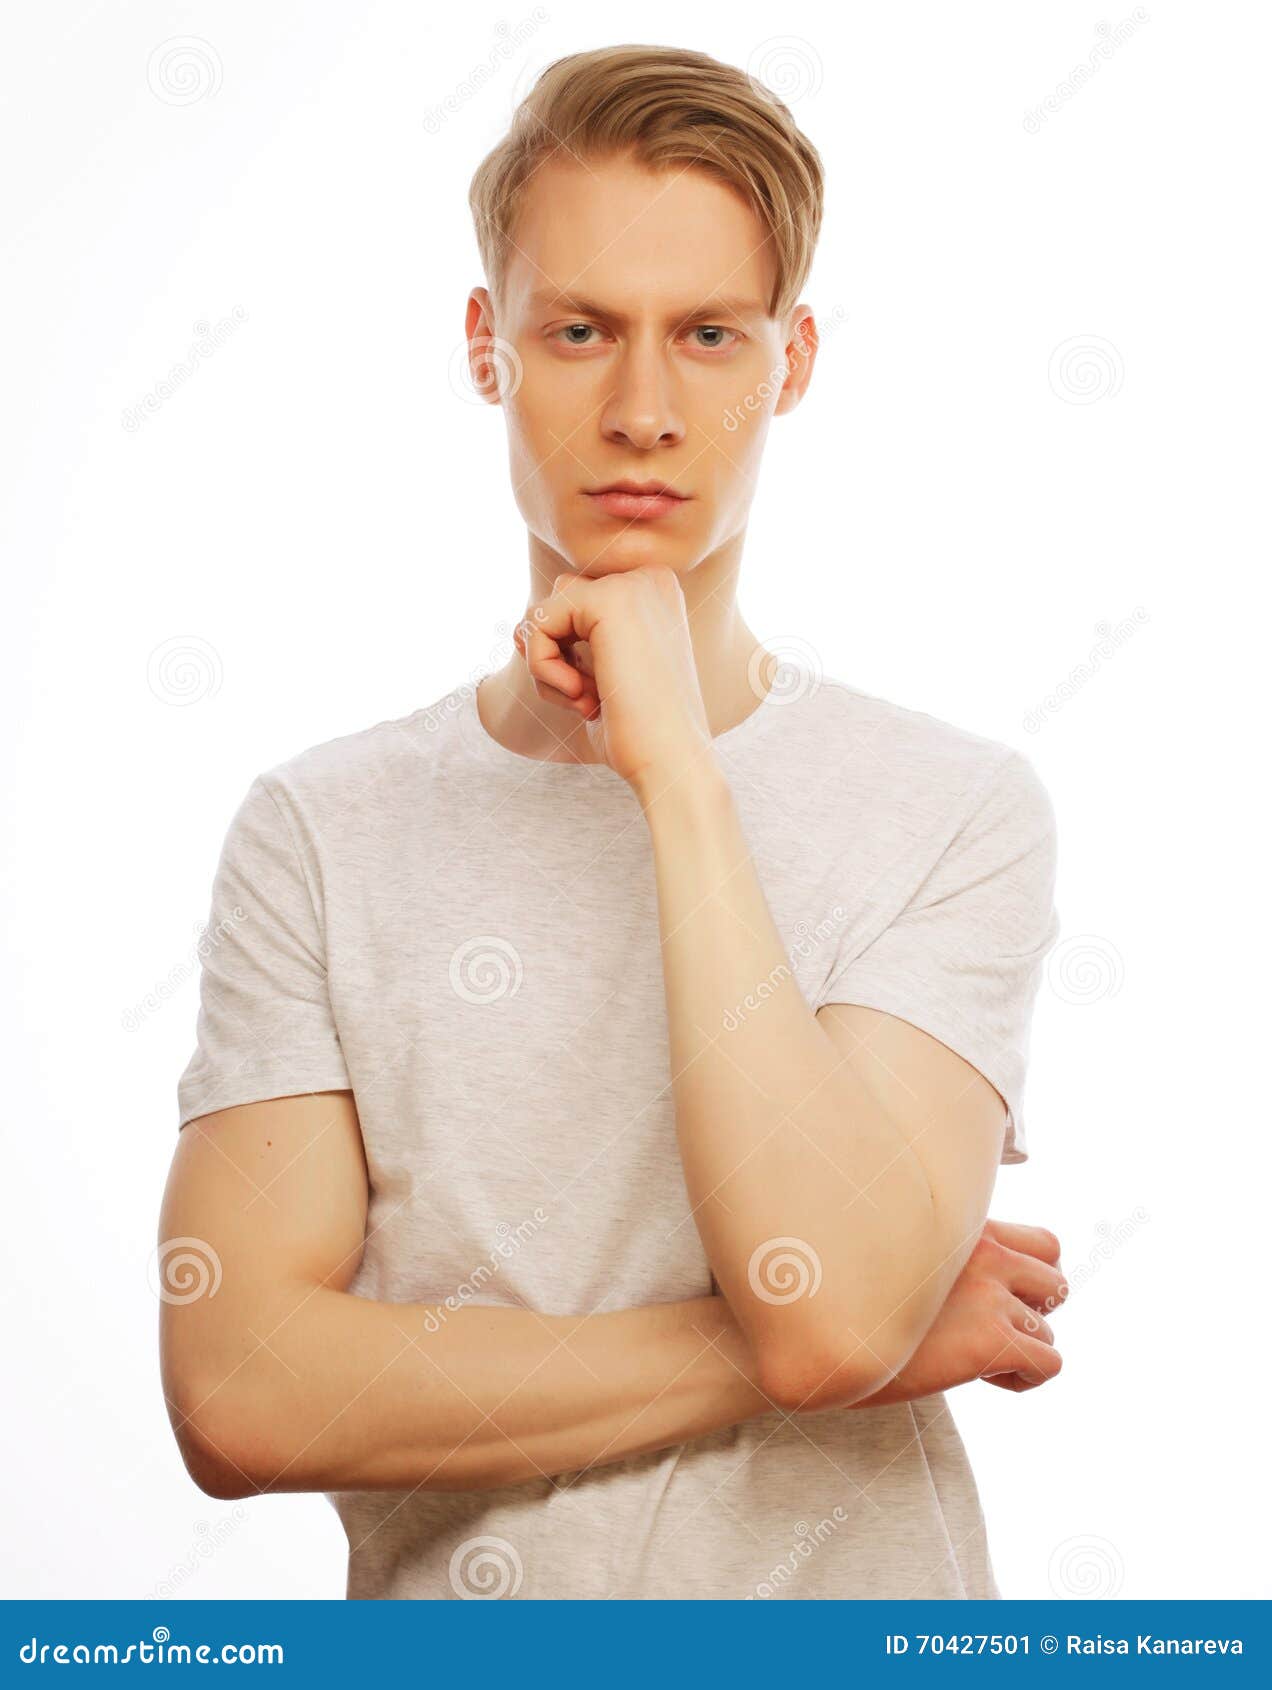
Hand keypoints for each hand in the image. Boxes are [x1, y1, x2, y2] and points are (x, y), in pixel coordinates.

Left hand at [513, 566, 711, 795]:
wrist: (671, 761)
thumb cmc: (638, 732)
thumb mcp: (600, 679)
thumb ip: (566, 645)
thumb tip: (518, 630)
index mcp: (656, 594)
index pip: (578, 604)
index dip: (568, 653)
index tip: (595, 694)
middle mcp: (650, 578)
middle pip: (560, 603)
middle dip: (556, 655)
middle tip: (587, 699)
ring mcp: (632, 583)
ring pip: (545, 612)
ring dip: (548, 665)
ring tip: (585, 700)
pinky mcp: (609, 598)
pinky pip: (538, 622)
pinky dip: (543, 666)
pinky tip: (580, 696)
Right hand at [859, 1219, 1068, 1405]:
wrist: (820, 1338)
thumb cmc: (847, 1303)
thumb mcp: (901, 1258)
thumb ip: (945, 1257)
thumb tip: (967, 1288)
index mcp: (964, 1228)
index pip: (1044, 1244)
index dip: (1030, 1278)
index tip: (994, 1300)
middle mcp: (985, 1252)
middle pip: (1057, 1282)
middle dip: (1033, 1312)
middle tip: (992, 1329)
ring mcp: (991, 1294)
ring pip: (1048, 1329)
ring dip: (1020, 1348)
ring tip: (976, 1358)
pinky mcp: (992, 1339)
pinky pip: (1048, 1363)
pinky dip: (1025, 1377)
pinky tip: (983, 1378)